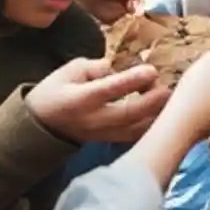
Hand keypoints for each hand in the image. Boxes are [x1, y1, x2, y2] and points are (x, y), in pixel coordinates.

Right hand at [25, 59, 169, 142]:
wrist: (41, 126)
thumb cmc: (55, 92)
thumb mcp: (69, 70)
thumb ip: (96, 68)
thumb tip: (118, 69)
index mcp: (81, 99)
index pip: (110, 89)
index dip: (132, 80)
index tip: (151, 70)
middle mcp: (94, 119)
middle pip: (128, 114)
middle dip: (152, 101)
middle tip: (168, 88)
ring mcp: (103, 134)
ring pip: (135, 129)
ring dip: (155, 115)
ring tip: (168, 100)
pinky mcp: (110, 141)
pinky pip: (134, 137)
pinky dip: (151, 127)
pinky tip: (162, 115)